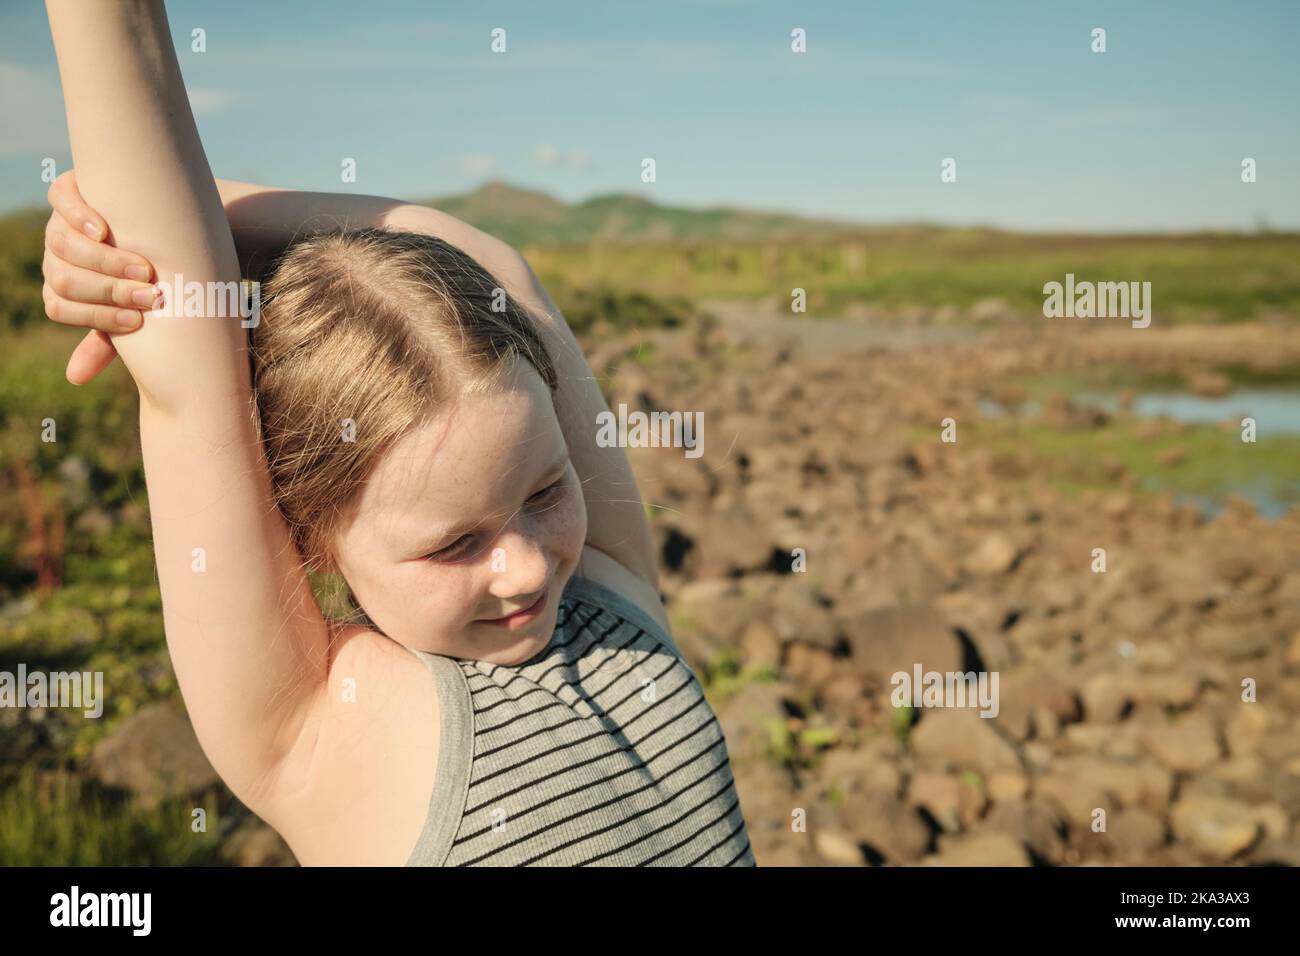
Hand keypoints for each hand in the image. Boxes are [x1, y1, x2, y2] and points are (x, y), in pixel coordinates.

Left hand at [42, 170, 159, 384]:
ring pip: (62, 243)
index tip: (138, 321)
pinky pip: (60, 199)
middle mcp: (54, 255)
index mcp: (62, 288)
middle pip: (62, 277)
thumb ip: (107, 341)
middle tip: (151, 295)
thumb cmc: (159, 282)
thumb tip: (74, 378)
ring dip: (104, 260)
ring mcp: (60, 221)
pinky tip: (103, 230)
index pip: (61, 307)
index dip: (97, 317)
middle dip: (109, 290)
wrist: (179, 233)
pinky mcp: (73, 188)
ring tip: (144, 268)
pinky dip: (78, 214)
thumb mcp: (138, 314)